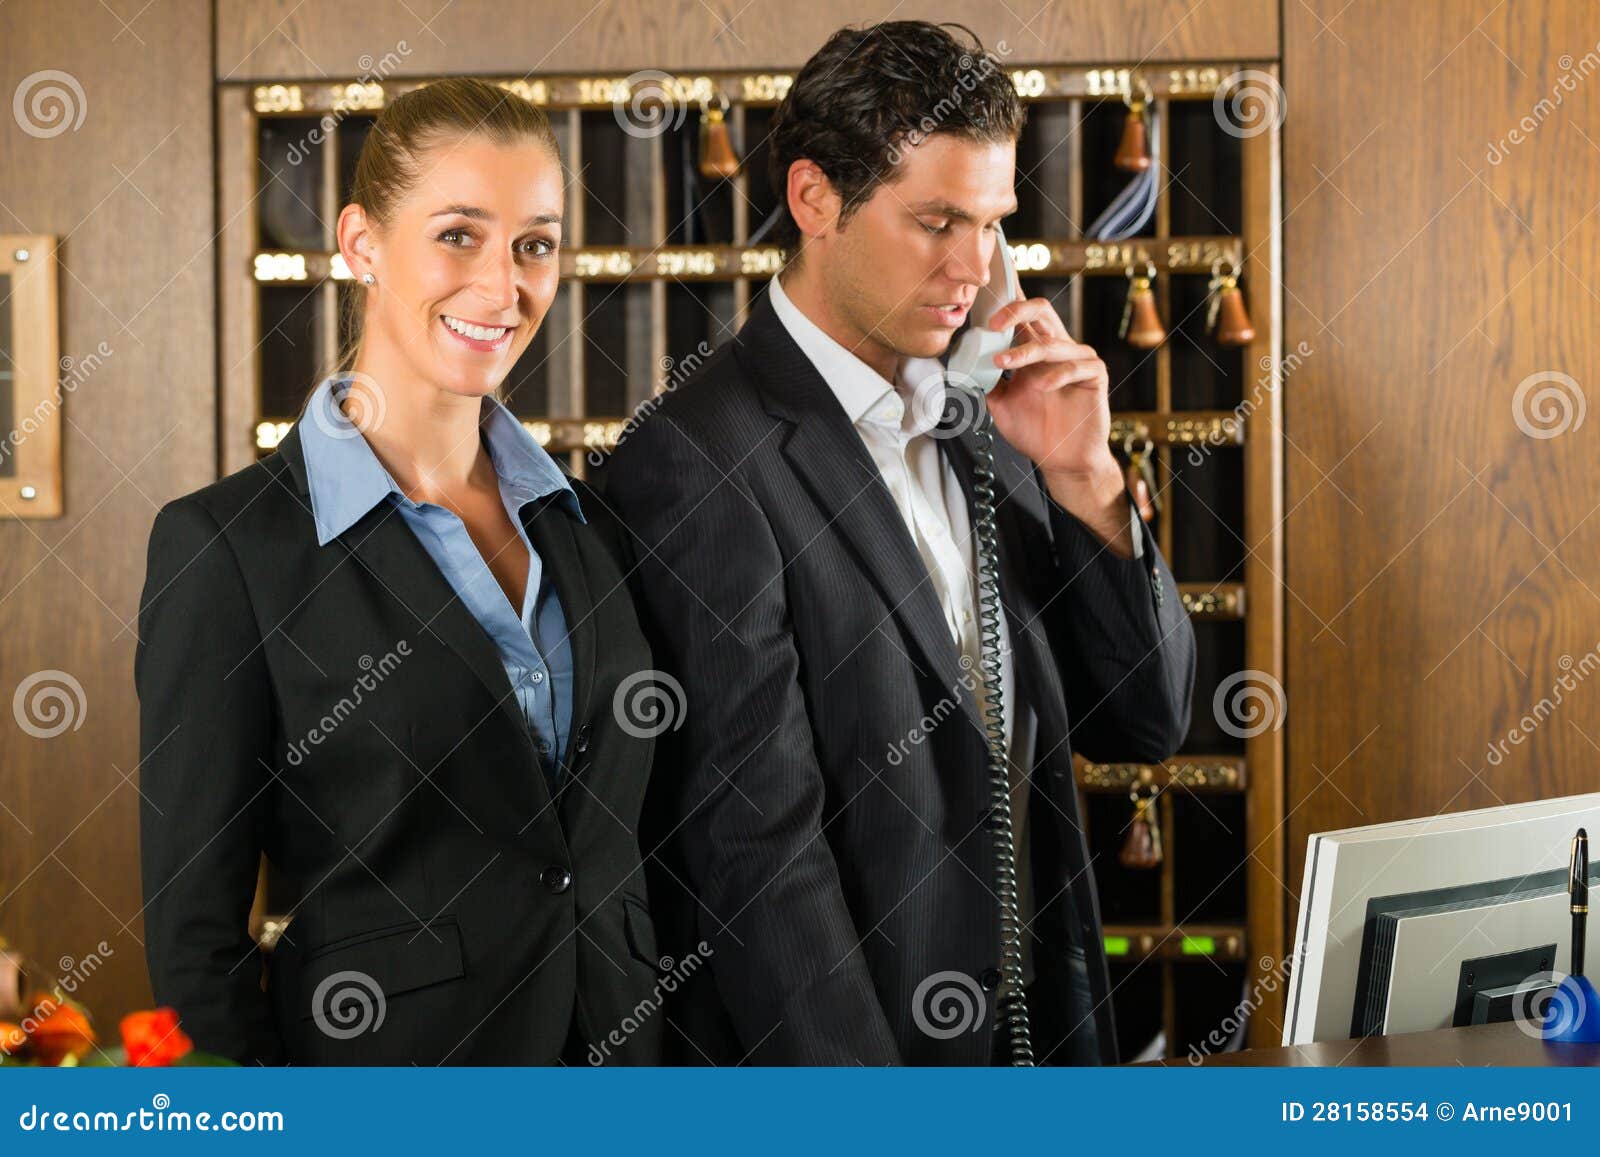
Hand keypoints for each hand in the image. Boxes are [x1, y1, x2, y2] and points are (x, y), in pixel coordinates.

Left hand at [982, 297, 1134, 555]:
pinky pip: (1077, 367)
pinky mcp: (1094, 375)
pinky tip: (1041, 386)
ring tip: (1002, 363)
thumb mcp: (1001, 403)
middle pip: (1041, 312)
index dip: (1008, 297)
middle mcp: (1056, 349)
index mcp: (1033, 350)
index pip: (1021, 316)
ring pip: (1052, 342)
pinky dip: (1057, 375)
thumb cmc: (1035, 430)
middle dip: (1016, 311)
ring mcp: (1077, 360)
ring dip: (1024, 351)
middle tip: (992, 324)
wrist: (1061, 460)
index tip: (986, 290)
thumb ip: (987, 379)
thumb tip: (966, 363)